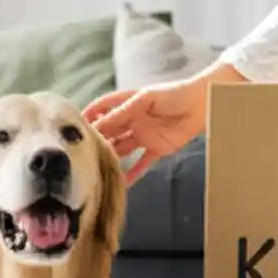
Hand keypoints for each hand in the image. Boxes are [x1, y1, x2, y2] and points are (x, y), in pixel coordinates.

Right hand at [83, 63, 245, 184]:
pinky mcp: (157, 148)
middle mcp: (132, 120)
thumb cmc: (174, 93)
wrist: (203, 103)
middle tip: (82, 153)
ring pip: (122, 149)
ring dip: (112, 159)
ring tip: (97, 170)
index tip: (73, 126)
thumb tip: (100, 124)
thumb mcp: (145, 99)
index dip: (89, 116)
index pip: (102, 108)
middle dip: (98, 141)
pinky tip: (123, 184)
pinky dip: (134, 173)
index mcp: (127, 103)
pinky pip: (142, 163)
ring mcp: (144, 135)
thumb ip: (123, 112)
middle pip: (110, 132)